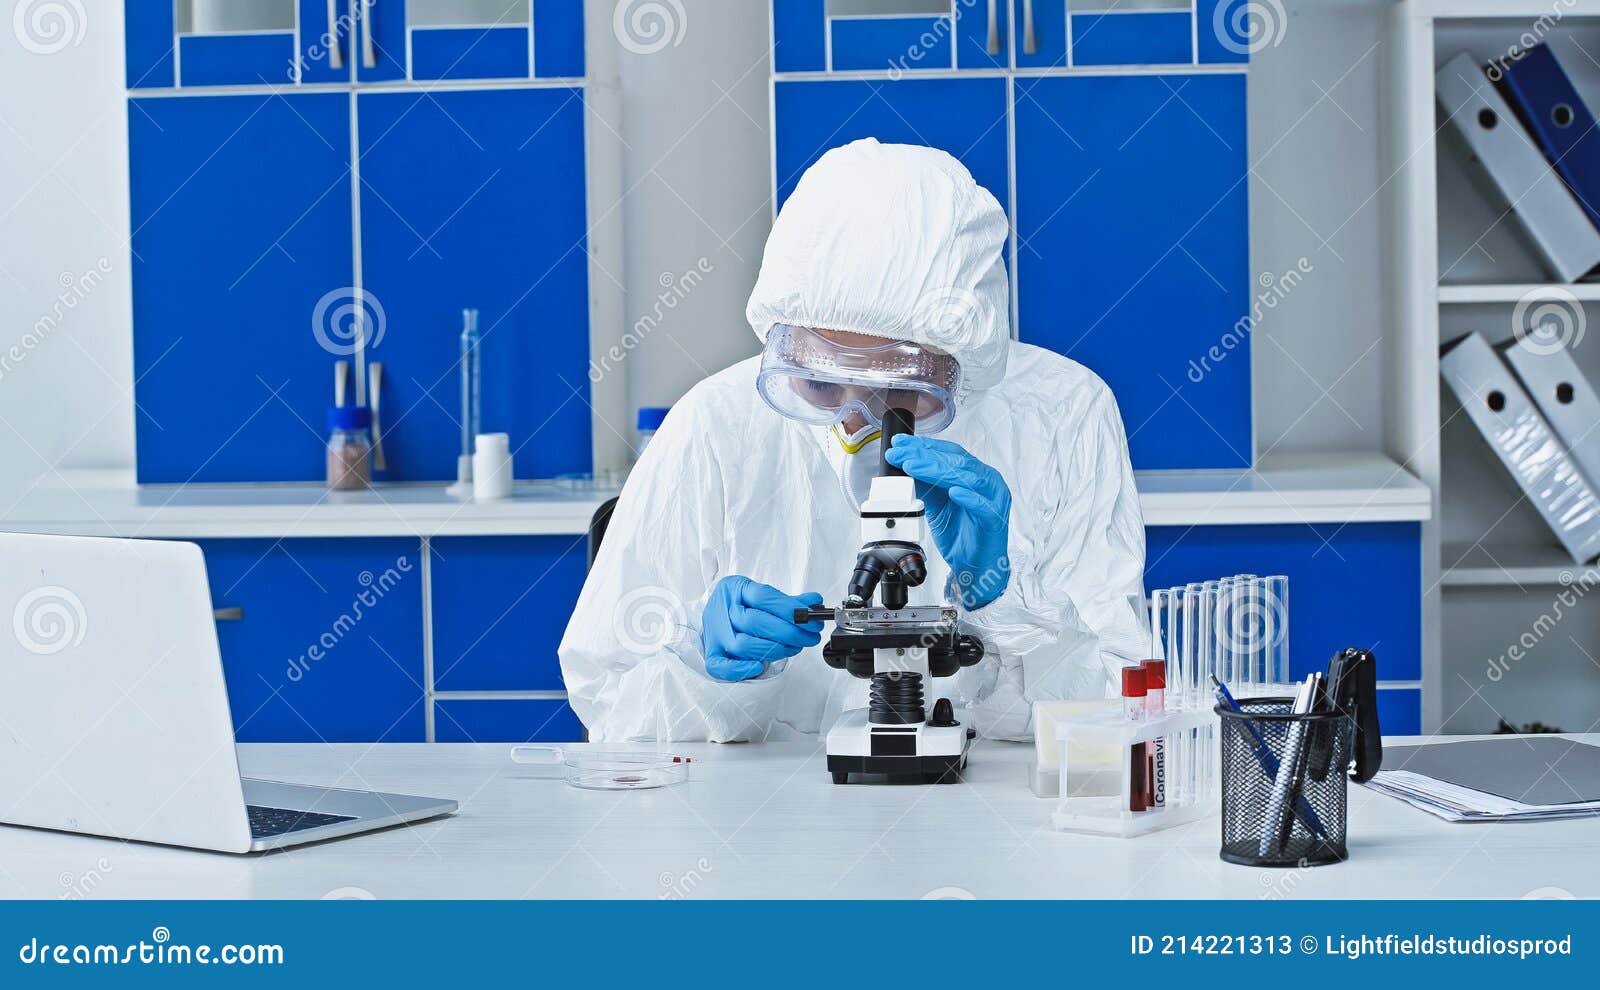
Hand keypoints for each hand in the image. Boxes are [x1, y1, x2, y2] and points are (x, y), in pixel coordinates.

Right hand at [700, 576, 823, 680]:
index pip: (763, 597)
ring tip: (792, 648)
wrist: (714, 614)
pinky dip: (742, 669)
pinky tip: (760, 666)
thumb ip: (788, 602)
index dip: (790, 609)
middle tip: (809, 637)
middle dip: (789, 632)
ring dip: (774, 649)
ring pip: (743, 645)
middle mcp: (721, 610)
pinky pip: (721, 667)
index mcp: (734, 589)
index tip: (811, 618)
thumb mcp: (762, 596)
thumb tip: (814, 603)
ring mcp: (715, 634)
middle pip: (754, 622)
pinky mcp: (712, 655)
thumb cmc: (741, 605)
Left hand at [883, 435, 1011, 608]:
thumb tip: (904, 465)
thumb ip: (925, 485)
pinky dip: (968, 497)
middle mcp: (987, 481)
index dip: (924, 447)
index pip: (949, 453)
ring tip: (914, 467)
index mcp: (974, 474)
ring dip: (938, 470)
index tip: (900, 444)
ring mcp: (994, 498)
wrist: (976, 566)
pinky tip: (953, 492)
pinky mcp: (994, 518)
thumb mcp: (936, 505)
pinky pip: (982, 505)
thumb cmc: (961, 535)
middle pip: (956, 461)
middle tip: (900, 454)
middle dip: (924, 456)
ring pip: (967, 478)